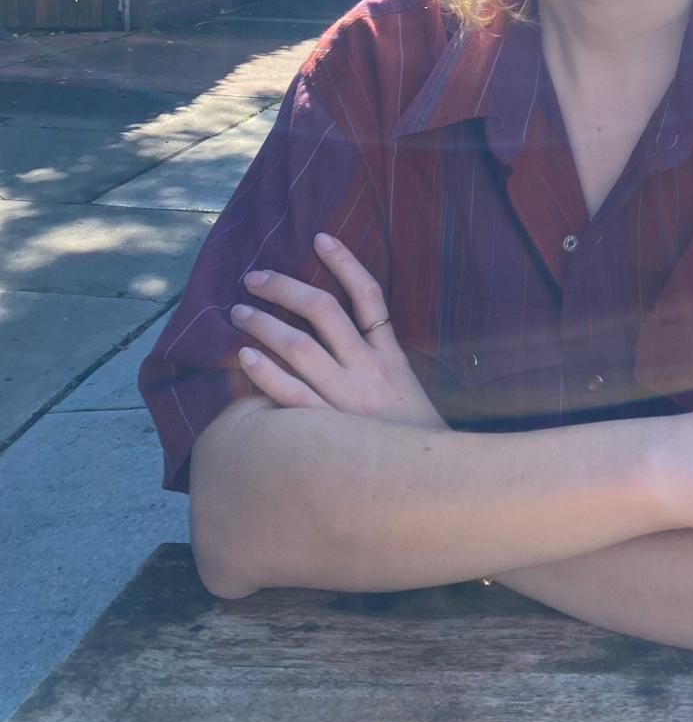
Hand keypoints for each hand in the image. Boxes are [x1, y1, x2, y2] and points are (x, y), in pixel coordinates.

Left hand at [230, 232, 444, 429]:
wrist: (425, 483)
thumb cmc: (412, 437)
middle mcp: (366, 368)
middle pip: (323, 311)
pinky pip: (290, 394)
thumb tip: (345, 330)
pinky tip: (244, 356)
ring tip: (239, 312)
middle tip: (253, 277)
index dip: (344, 262)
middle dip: (284, 288)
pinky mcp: (327, 427)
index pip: (369, 295)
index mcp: (389, 355)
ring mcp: (345, 397)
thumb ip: (379, 357)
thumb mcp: (406, 386)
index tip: (319, 238)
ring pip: (299, 345)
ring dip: (264, 323)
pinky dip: (265, 373)